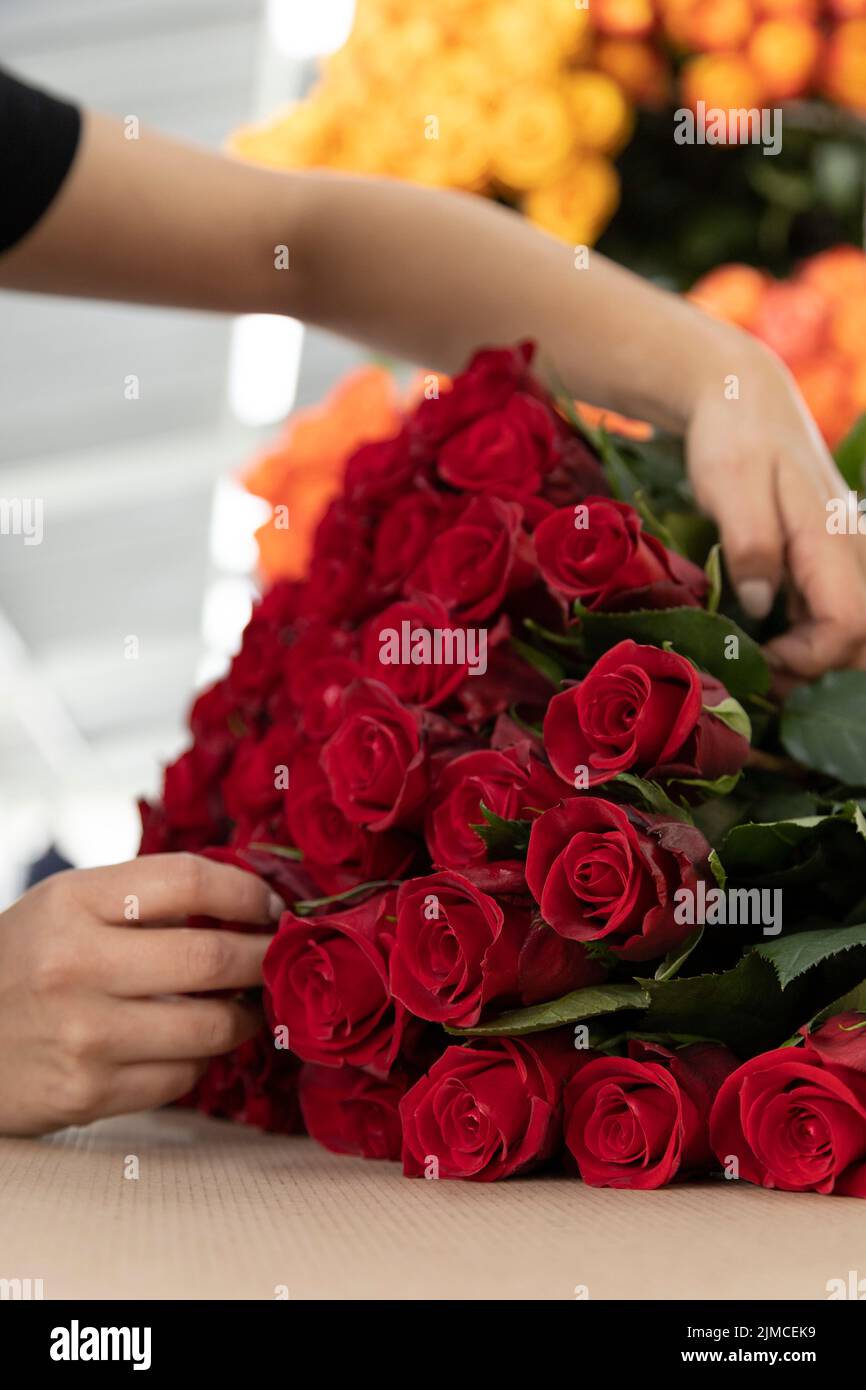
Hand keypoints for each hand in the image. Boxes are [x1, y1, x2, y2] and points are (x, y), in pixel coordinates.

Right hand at [0, 854, 281, 1135]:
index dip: (247, 893)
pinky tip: (193, 1043)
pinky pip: (182, 1077)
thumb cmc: (25, 962)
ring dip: (244, 1016)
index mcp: (73, 902)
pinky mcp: (88, 1094)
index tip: (272, 906)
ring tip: (247, 1003)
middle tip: (278, 958)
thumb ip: (147, 898)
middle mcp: (75, 965)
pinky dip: (201, 1059)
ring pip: (209, 1027)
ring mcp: (83, 1036)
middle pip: (211, 958)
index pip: (188, 881)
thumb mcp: (67, 906)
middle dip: (262, 958)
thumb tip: (251, 901)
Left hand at [685, 340, 865, 678]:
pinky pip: (837, 614)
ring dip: (816, 662)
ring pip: (856, 631)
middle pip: (863, 639)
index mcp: (831, 539)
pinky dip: (810, 641)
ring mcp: (847, 556)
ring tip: (760, 667)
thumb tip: (761, 604)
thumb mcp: (730, 484)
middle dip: (818, 672)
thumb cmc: (734, 438)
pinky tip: (768, 644)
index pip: (849, 625)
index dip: (808, 659)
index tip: (758, 659)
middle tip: (758, 675)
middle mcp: (853, 552)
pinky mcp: (831, 561)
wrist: (746, 398)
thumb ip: (750, 543)